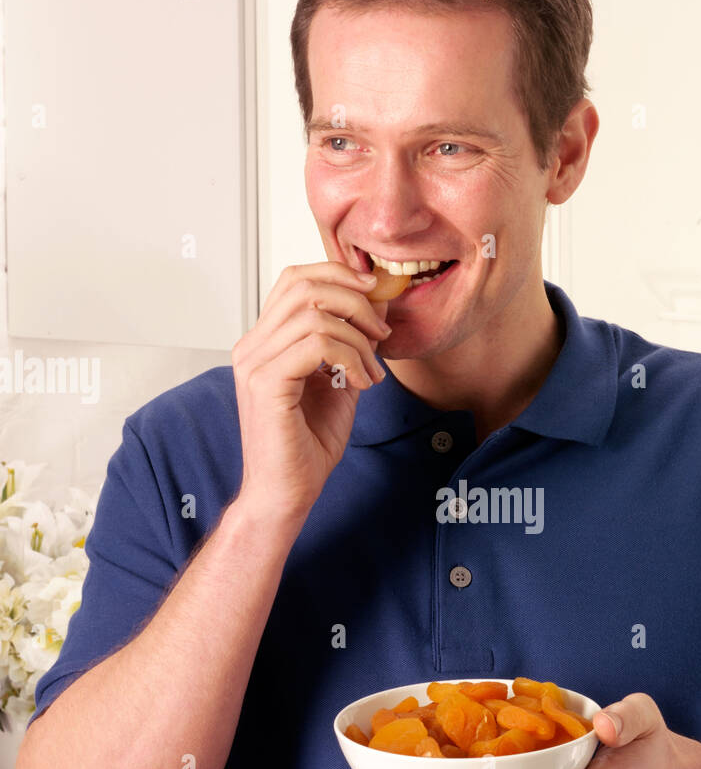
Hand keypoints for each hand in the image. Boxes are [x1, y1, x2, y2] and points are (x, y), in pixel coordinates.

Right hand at [231, 260, 391, 530]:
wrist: (286, 494)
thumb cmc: (307, 446)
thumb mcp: (341, 383)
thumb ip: (352, 344)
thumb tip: (377, 306)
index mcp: (265, 341)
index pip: (295, 279)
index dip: (338, 275)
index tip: (375, 294)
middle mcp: (252, 345)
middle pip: (303, 285)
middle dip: (354, 300)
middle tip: (380, 333)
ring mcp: (254, 362)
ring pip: (314, 314)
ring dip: (358, 338)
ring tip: (373, 371)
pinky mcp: (265, 383)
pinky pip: (316, 344)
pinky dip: (350, 357)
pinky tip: (361, 383)